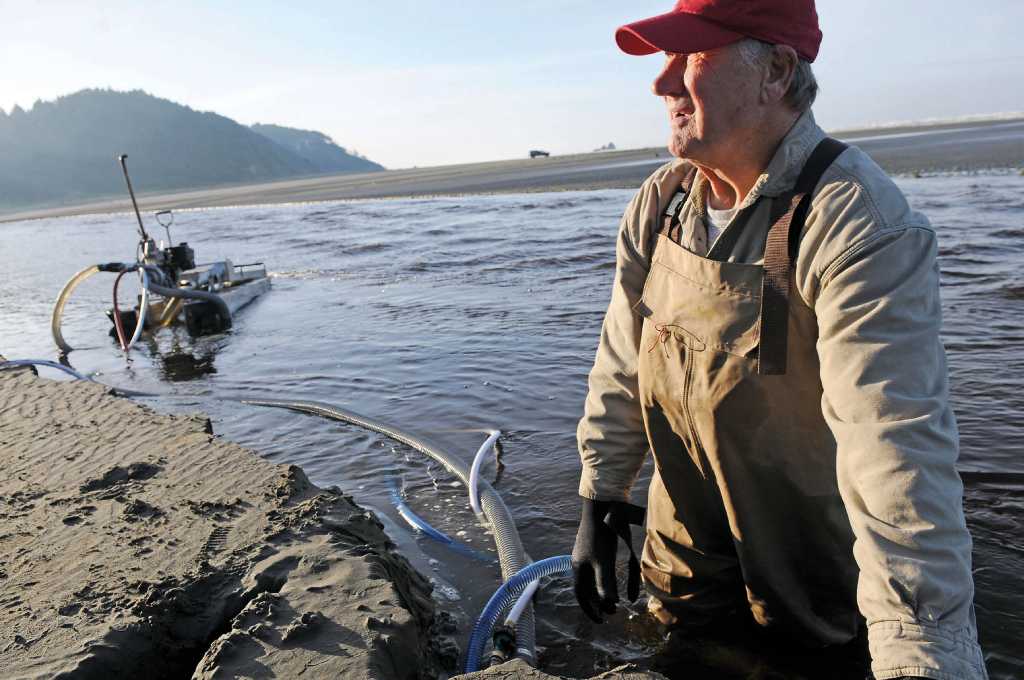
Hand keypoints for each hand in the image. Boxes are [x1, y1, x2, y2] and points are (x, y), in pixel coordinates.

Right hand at [571, 497, 620, 622]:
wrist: (601, 507)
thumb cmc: (600, 535)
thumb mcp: (603, 562)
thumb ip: (606, 583)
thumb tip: (611, 603)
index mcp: (578, 568)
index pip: (581, 595)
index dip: (590, 610)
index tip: (602, 621)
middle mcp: (580, 562)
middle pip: (587, 588)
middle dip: (598, 602)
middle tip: (612, 612)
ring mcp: (587, 553)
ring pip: (593, 578)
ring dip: (603, 590)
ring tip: (614, 598)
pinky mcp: (596, 545)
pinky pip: (598, 567)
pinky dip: (605, 577)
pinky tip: (614, 576)